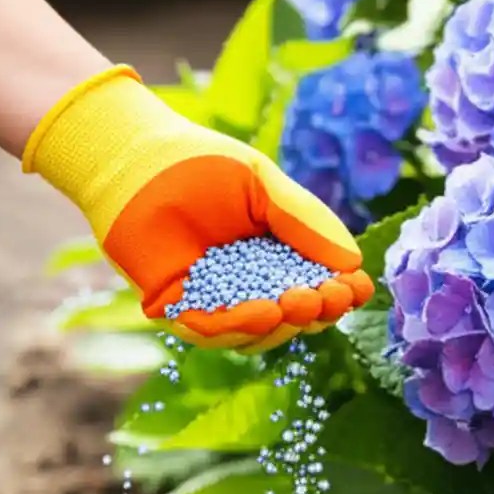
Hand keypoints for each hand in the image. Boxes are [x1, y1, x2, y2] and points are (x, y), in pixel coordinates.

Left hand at [25, 66, 373, 351]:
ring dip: (277, 325)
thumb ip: (306, 222)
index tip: (356, 288)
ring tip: (289, 307)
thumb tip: (353, 262)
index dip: (339, 294)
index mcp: (276, 256)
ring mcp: (213, 300)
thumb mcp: (266, 187)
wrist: (138, 159)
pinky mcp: (176, 308)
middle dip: (313, 313)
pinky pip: (209, 331)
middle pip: (292, 318)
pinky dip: (235, 327)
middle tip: (322, 299)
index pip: (316, 286)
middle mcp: (248, 284)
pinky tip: (258, 313)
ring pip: (255, 334)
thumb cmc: (203, 163)